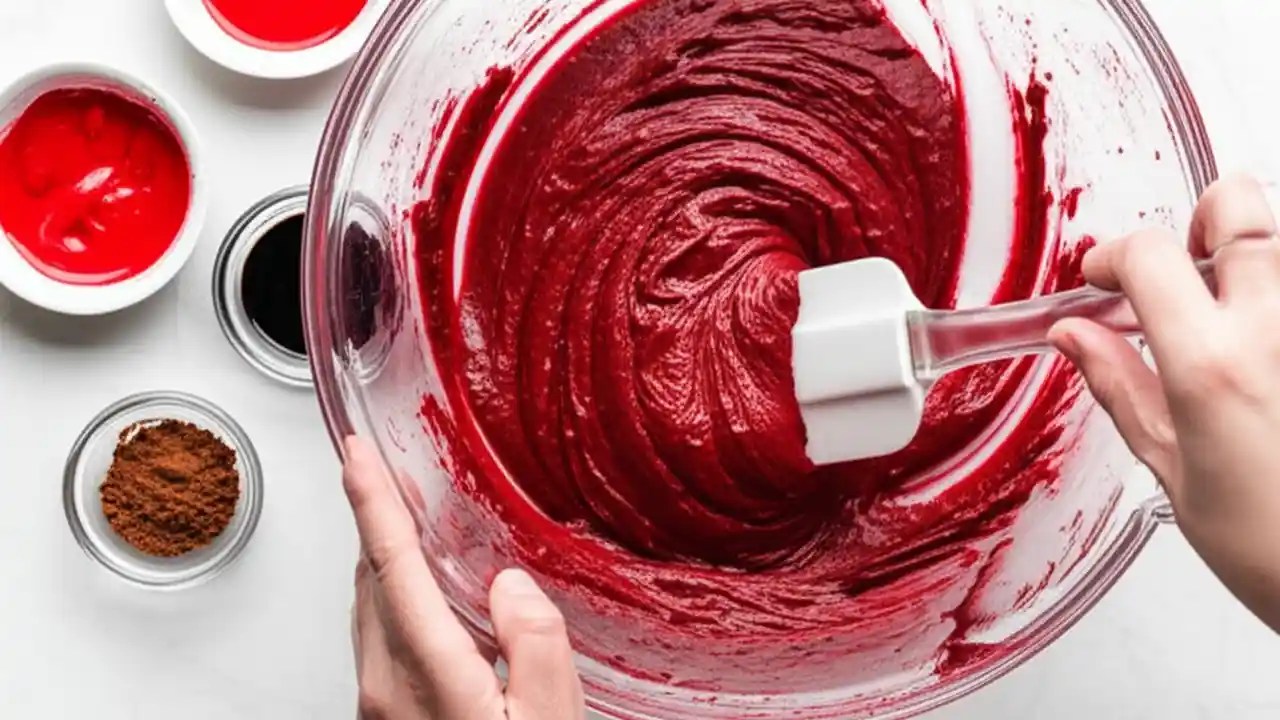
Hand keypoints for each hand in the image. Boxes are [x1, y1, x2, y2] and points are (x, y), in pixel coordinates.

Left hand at [343, 437, 585, 718]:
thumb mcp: (548, 718)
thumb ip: (535, 643)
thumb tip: (514, 585)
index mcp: (425, 672)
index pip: (390, 563)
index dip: (371, 500)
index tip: (357, 452)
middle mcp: (386, 685)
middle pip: (373, 580)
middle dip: (380, 521)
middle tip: (390, 474)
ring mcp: (379, 706)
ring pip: (372, 611)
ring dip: (388, 562)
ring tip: (413, 527)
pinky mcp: (385, 719)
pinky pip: (381, 642)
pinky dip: (396, 601)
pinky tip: (430, 604)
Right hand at [1050, 174, 1279, 631]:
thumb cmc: (1275, 546)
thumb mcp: (1173, 469)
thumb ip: (1121, 386)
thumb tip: (1076, 336)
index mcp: (1211, 362)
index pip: (1147, 253)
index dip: (1113, 256)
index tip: (1103, 277)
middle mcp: (1277, 326)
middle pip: (1236, 204)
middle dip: (1199, 221)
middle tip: (1185, 269)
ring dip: (1248, 259)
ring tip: (1233, 319)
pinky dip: (1273, 304)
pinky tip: (1264, 355)